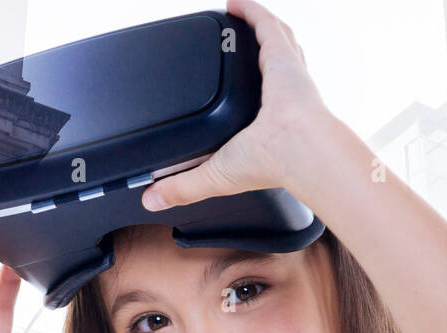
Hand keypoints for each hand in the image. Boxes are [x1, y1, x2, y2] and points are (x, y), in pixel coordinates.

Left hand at [141, 0, 330, 211]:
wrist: (294, 147)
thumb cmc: (267, 163)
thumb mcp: (212, 177)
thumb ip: (180, 186)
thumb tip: (151, 199)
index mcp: (265, 121)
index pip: (254, 99)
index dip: (242, 90)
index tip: (223, 86)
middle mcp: (275, 94)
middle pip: (264, 65)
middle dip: (251, 53)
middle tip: (230, 45)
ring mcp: (281, 72)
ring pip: (269, 42)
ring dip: (252, 27)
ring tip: (233, 18)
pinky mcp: (281, 55)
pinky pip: (265, 24)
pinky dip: (250, 11)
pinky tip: (233, 3)